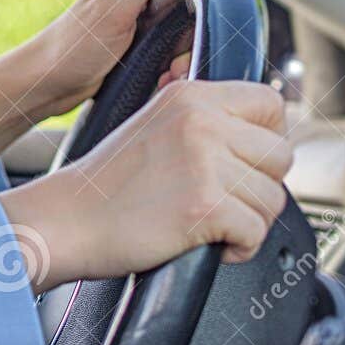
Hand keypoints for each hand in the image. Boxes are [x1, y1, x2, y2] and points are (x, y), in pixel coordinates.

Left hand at [0, 0, 197, 170]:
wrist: (42, 87)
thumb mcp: (114, 8)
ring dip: (178, 64)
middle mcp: (135, 4)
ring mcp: (134, 30)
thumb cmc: (73, 47)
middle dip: (187, 47)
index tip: (189, 39)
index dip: (195, 13)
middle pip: (185, 19)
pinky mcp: (131, 54)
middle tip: (174, 70)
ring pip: (177, 43)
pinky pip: (163, 61)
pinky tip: (160, 83)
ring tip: (166, 79)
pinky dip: (166, 73)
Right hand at [0, 79, 292, 292]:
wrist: (63, 221)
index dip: (267, 138)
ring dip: (248, 221)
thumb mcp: (154, 128)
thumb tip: (262, 140)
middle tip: (223, 200)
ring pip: (272, 197)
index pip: (271, 104)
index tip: (246, 163)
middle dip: (259, 186)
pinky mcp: (205, 204)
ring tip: (209, 223)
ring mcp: (204, 162)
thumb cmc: (102, 187)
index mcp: (190, 96)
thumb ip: (205, 124)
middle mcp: (201, 121)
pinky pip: (256, 231)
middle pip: (280, 155)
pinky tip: (208, 244)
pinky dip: (239, 248)